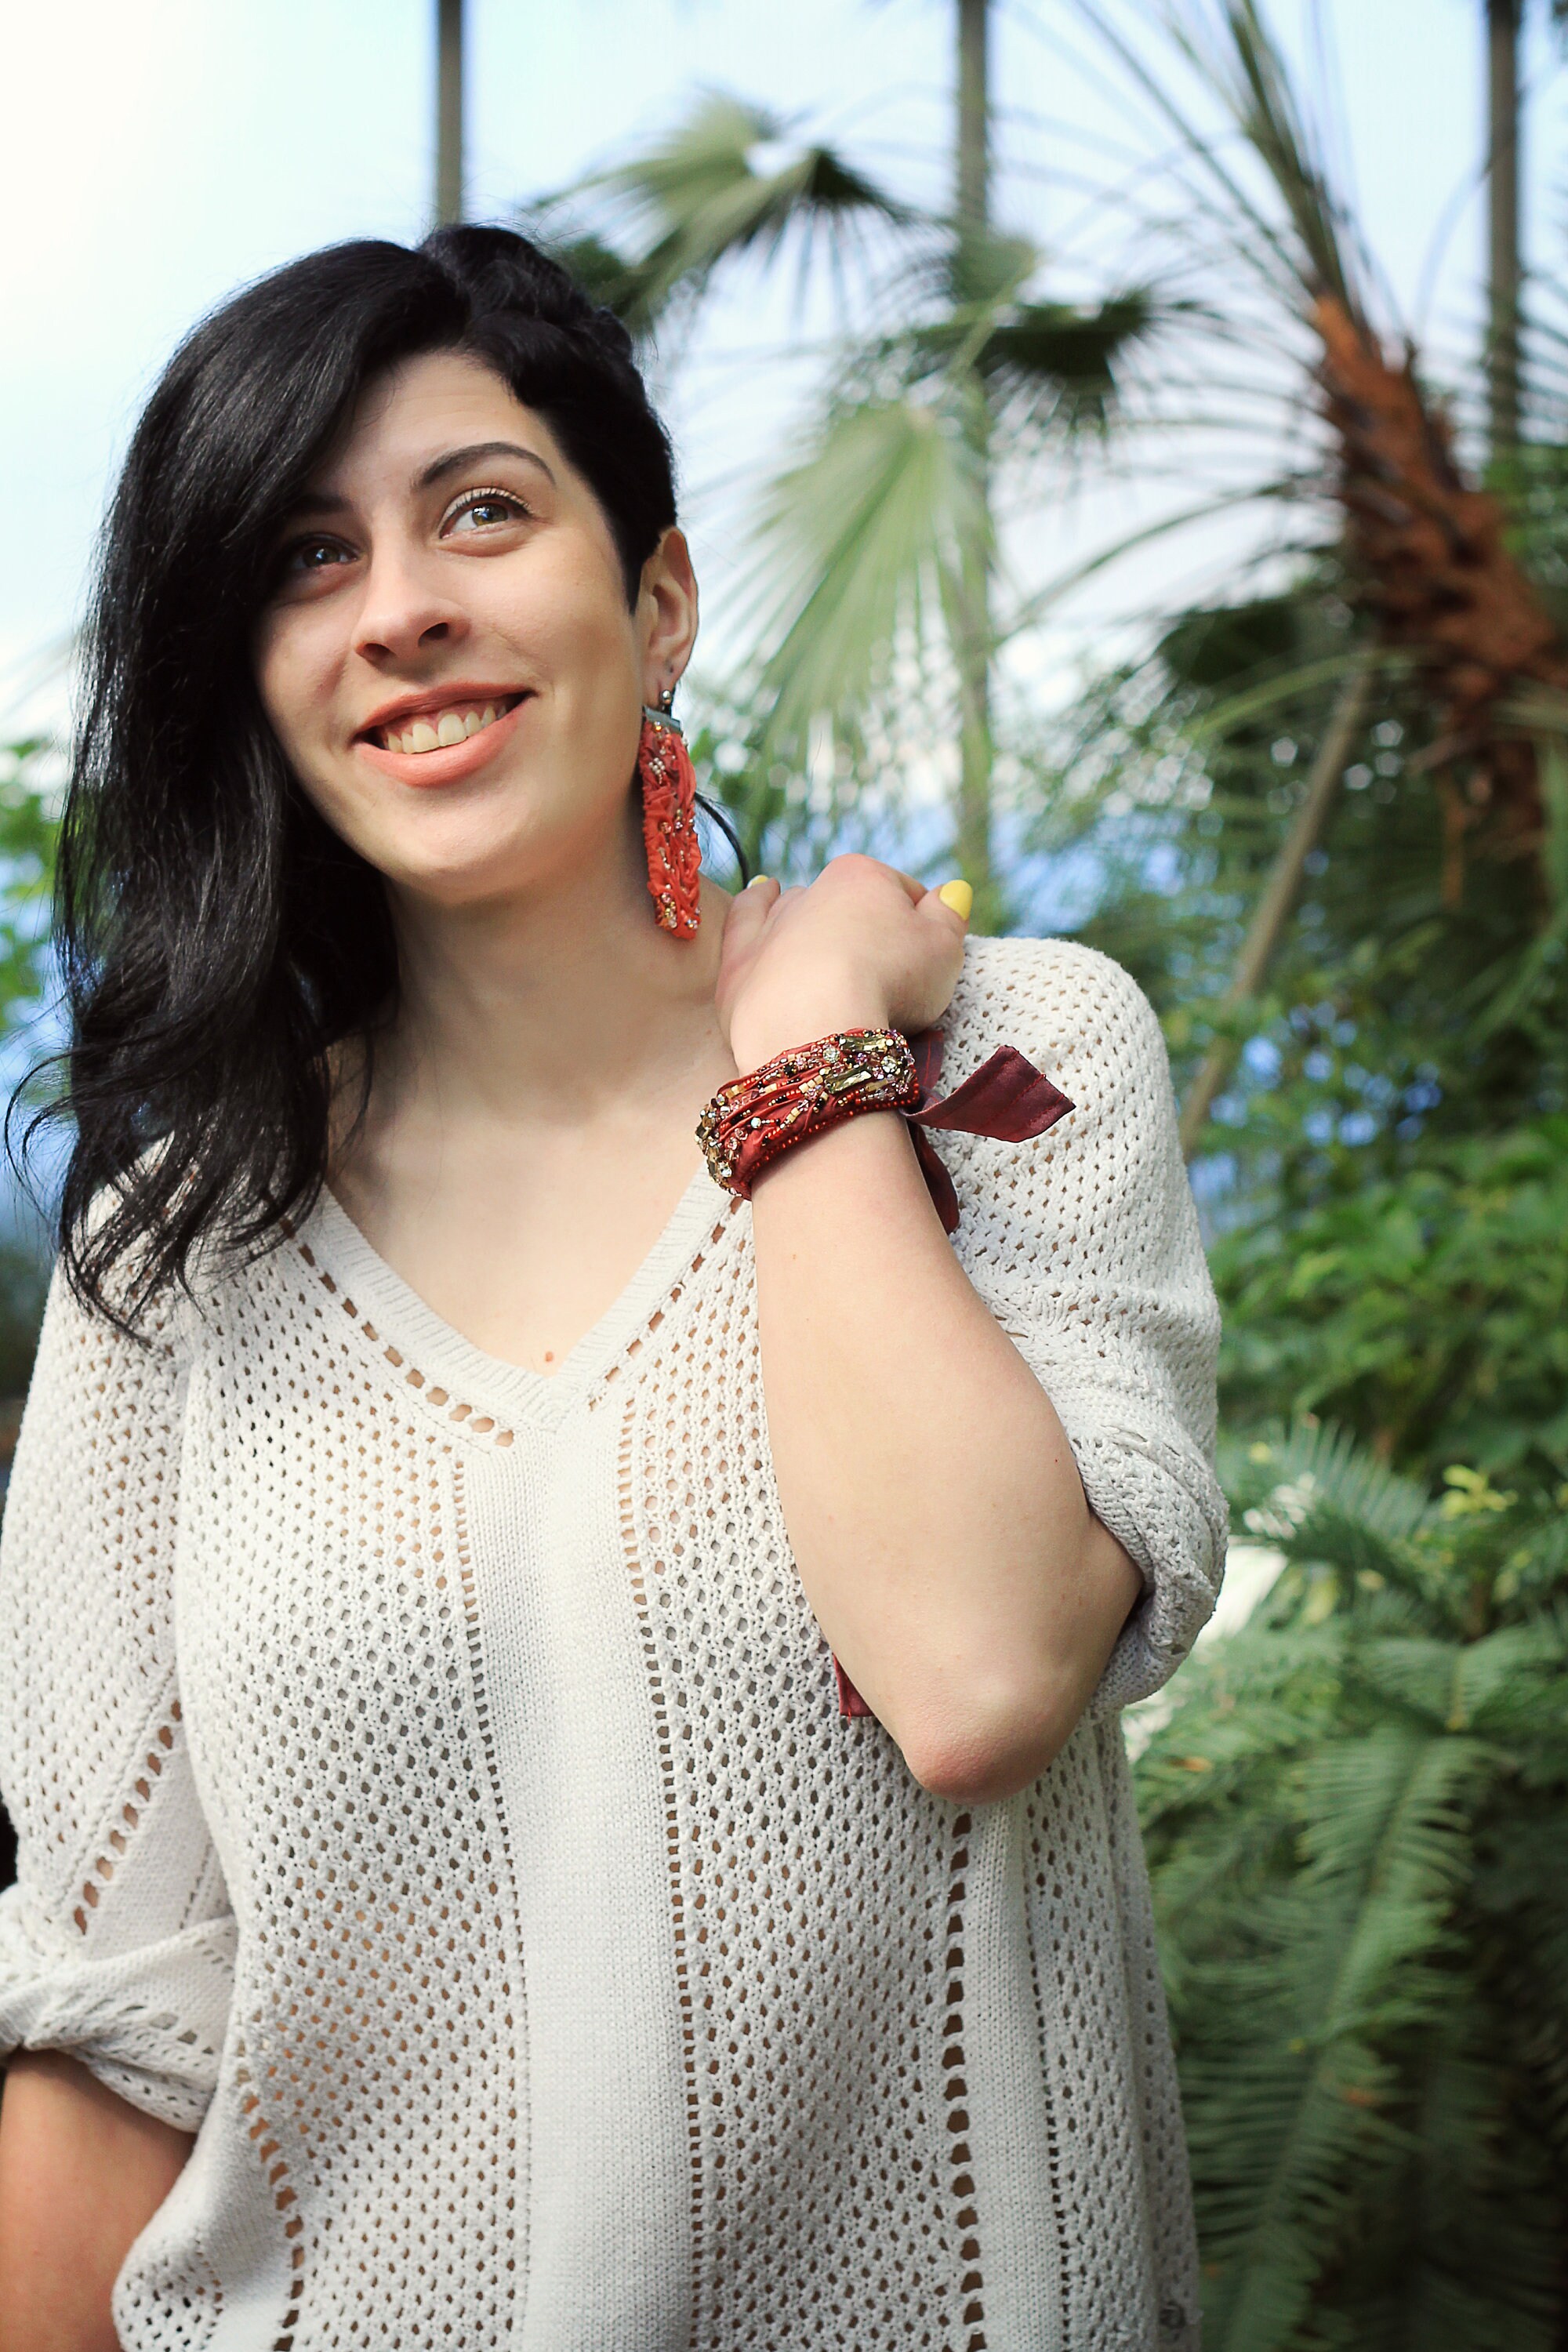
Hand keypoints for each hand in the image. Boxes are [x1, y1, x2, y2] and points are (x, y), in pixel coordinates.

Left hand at [717, 854, 970, 1071]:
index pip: (905, 893)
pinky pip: (748, 916)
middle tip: (884, 977)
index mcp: (863, 875)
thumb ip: (950, 914)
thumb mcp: (944, 949)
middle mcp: (812, 888)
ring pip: (800, 910)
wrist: (812, 1026)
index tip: (926, 962)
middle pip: (851, 905)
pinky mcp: (741, 958)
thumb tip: (952, 891)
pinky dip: (758, 905)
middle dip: (867, 931)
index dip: (922, 928)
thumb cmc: (888, 983)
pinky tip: (764, 893)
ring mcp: (771, 922)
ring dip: (816, 921)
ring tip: (832, 952)